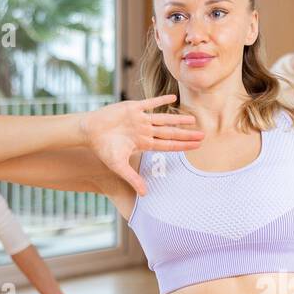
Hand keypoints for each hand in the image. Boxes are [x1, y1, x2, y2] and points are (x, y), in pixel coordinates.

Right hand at [81, 95, 204, 195]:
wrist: (89, 131)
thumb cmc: (103, 148)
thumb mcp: (119, 166)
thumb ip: (133, 178)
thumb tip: (144, 194)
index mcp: (145, 143)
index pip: (169, 145)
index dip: (183, 145)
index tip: (197, 146)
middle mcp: (146, 131)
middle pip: (171, 133)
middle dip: (187, 134)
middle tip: (203, 135)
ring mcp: (140, 119)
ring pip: (164, 119)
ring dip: (178, 119)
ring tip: (193, 119)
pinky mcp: (133, 107)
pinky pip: (150, 103)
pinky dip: (160, 100)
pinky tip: (173, 99)